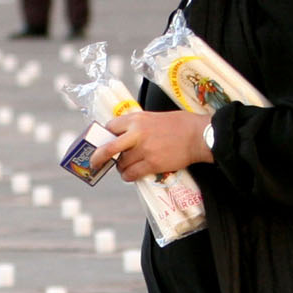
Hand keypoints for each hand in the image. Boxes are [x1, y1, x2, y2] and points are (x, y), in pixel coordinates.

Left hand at [91, 110, 211, 181]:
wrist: (199, 135)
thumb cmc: (180, 124)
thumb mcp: (154, 116)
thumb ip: (139, 125)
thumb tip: (125, 136)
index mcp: (137, 119)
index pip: (110, 127)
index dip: (105, 136)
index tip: (104, 142)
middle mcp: (137, 134)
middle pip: (108, 148)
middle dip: (98, 157)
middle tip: (94, 163)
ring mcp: (144, 150)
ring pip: (121, 164)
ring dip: (120, 168)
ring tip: (124, 168)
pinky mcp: (152, 164)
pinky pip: (132, 174)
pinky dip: (128, 176)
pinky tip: (130, 175)